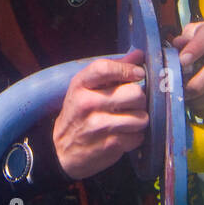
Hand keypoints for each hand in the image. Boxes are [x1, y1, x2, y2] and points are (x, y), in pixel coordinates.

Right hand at [53, 48, 147, 179]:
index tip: (138, 73)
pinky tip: (124, 134)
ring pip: (141, 117)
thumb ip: (113, 69)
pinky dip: (135, 136)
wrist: (62, 150)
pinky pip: (138, 136)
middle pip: (134, 93)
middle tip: (132, 102)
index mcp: (80, 85)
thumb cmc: (79, 113)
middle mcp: (88, 104)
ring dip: (140, 119)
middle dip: (139, 98)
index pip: (105, 68)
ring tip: (129, 119)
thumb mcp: (87, 88)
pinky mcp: (109, 145)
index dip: (127, 69)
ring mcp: (99, 125)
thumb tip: (139, 54)